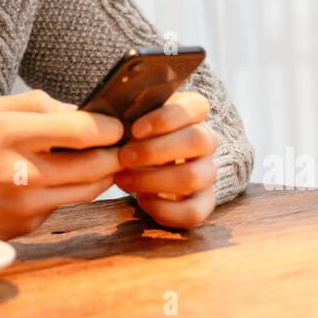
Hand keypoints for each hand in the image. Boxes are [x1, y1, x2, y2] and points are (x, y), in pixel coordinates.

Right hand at [0, 89, 122, 239]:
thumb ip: (36, 103)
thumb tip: (77, 110)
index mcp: (15, 135)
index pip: (83, 130)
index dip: (110, 127)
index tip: (115, 125)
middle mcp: (25, 172)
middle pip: (97, 165)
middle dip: (116, 153)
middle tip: (117, 144)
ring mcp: (28, 204)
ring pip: (89, 190)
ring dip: (102, 175)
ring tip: (98, 161)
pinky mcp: (28, 225)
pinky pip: (64, 204)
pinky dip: (70, 191)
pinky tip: (59, 179)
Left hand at [114, 91, 217, 228]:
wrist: (143, 169)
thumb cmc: (134, 138)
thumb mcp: (131, 120)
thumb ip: (128, 116)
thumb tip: (110, 120)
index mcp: (193, 114)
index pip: (197, 106)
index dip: (167, 117)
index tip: (135, 129)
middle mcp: (206, 141)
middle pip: (198, 140)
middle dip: (155, 151)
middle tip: (124, 157)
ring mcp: (207, 172)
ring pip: (193, 176)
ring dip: (153, 180)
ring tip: (123, 179)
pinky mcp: (204, 202)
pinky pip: (193, 211)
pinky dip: (163, 208)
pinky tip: (142, 200)